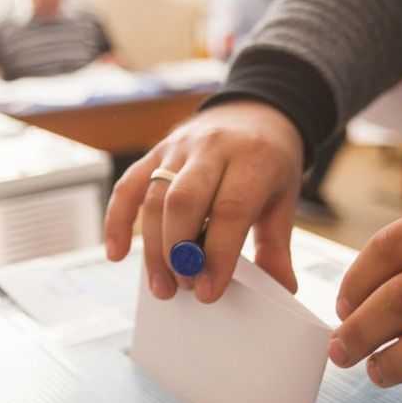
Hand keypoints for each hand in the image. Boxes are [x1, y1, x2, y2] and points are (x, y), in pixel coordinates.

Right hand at [104, 100, 303, 301]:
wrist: (255, 112)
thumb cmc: (269, 161)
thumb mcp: (284, 199)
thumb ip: (276, 246)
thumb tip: (280, 289)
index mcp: (253, 158)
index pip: (230, 209)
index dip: (217, 254)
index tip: (209, 290)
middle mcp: (213, 147)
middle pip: (184, 201)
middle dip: (180, 252)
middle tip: (186, 286)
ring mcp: (180, 147)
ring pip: (155, 198)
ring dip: (154, 248)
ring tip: (163, 285)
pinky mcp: (156, 151)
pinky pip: (129, 186)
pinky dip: (118, 221)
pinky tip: (117, 253)